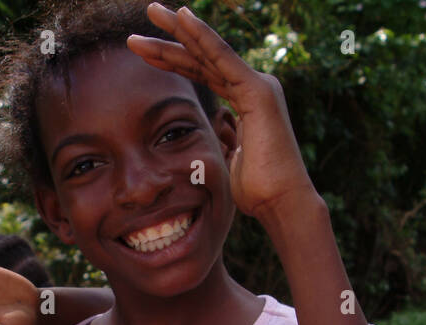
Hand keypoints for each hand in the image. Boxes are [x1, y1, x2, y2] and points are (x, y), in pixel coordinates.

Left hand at [126, 4, 316, 221]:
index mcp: (245, 102)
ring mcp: (257, 86)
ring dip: (178, 31)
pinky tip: (182, 18)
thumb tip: (205, 135)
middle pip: (203, 57)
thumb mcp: (227, 160)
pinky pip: (223, 57)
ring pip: (209, 53)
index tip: (145, 49)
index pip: (203, 73)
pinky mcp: (257, 91)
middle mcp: (253, 87)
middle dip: (171, 36)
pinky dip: (202, 36)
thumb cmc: (257, 192)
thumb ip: (219, 140)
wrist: (280, 204)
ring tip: (152, 10)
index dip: (173, 58)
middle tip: (148, 12)